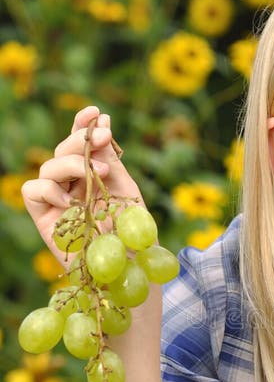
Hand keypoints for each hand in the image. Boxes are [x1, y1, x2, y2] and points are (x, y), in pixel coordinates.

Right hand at [21, 106, 141, 264]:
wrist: (131, 269)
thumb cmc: (133, 235)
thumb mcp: (127, 191)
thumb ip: (112, 160)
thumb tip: (102, 123)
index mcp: (93, 176)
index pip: (80, 144)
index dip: (83, 125)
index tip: (96, 112)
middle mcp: (73, 186)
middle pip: (63, 150)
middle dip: (82, 139)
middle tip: (104, 138)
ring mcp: (57, 202)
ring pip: (48, 166)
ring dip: (72, 162)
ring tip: (99, 173)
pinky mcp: (45, 220)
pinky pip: (33, 191)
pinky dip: (49, 189)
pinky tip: (71, 200)